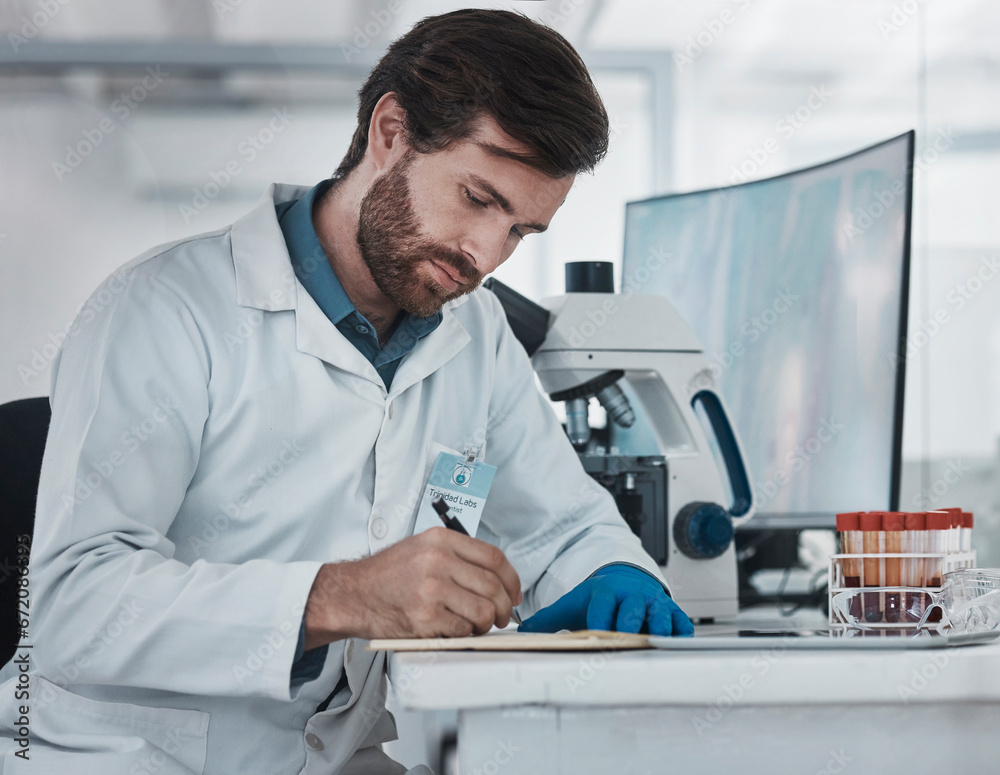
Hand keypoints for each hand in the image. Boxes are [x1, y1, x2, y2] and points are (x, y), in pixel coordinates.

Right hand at [304, 527, 521, 646]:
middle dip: (504, 607)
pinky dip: (465, 634)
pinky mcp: (425, 617)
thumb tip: (496, 577)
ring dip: (486, 624)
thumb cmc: (387, 575)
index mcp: (441, 540)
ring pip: (483, 611)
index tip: (514, 592)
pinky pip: (463, 630)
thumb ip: (457, 556)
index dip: (512, 579)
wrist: (354, 594)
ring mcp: (431, 589)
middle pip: (493, 586)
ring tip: (476, 625)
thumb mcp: (422, 548)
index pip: (494, 558)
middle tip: (502, 616)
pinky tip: (454, 629)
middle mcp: (437, 561)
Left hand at [518, 564, 693, 635]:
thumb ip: (548, 620)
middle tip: (622, 647)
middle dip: (629, 630)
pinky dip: (679, 636)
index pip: (603, 608)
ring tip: (650, 648)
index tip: (596, 640)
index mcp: (607, 592)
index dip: (601, 625)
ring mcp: (655, 603)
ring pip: (661, 617)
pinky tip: (672, 648)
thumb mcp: (573, 604)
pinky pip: (681, 624)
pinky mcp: (672, 612)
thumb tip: (522, 634)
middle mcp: (633, 595)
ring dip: (657, 633)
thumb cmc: (600, 598)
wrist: (626, 581)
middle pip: (634, 612)